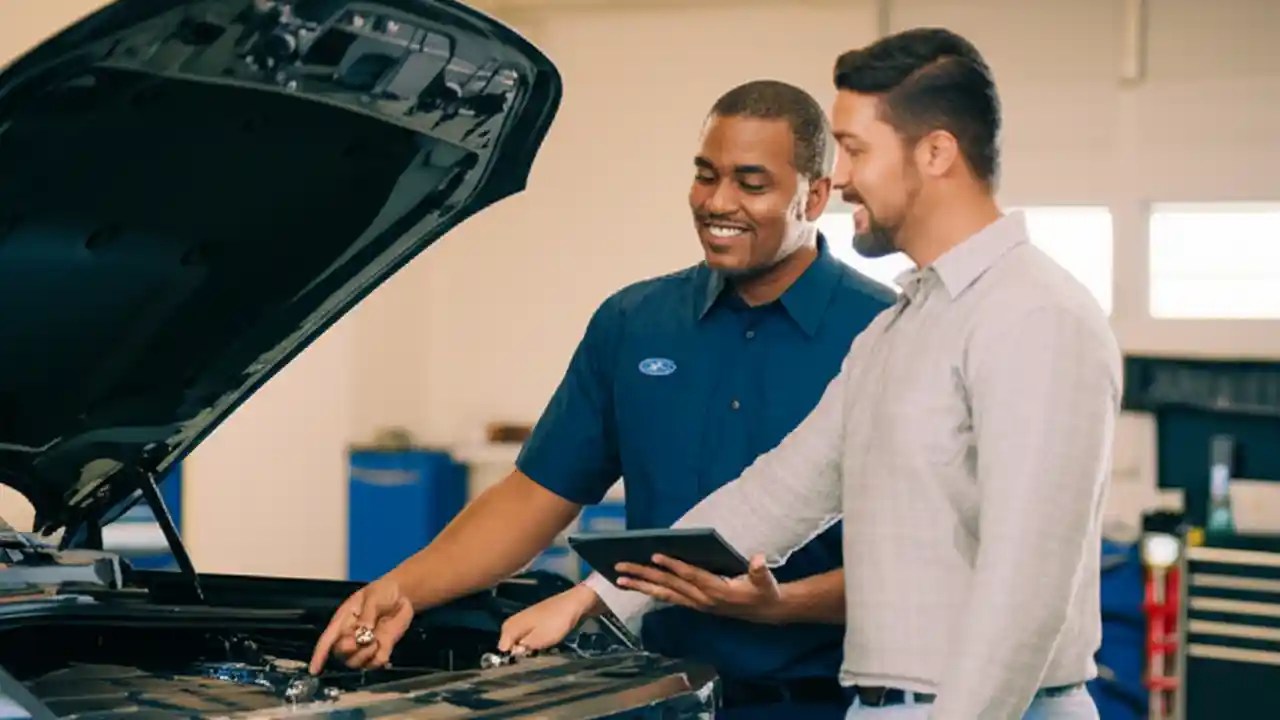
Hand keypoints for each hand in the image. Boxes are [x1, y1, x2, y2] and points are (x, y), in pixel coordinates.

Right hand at [308, 578, 413, 673]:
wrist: (402, 595)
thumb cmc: (382, 592)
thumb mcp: (373, 597)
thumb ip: (368, 613)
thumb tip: (363, 629)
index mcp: (343, 621)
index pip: (327, 640)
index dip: (319, 655)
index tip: (314, 670)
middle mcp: (351, 635)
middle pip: (340, 653)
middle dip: (347, 650)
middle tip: (361, 639)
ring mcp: (365, 645)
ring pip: (355, 662)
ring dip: (364, 655)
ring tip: (376, 641)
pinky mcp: (381, 649)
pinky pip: (375, 663)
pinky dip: (379, 659)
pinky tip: (384, 646)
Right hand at [498, 584, 601, 653]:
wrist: (572, 604)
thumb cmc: (555, 623)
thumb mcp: (539, 639)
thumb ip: (523, 647)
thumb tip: (512, 652)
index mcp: (511, 626)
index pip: (502, 648)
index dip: (512, 656)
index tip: (524, 659)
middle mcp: (513, 621)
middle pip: (509, 644)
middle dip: (519, 651)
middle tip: (533, 653)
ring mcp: (523, 619)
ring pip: (519, 639)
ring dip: (527, 646)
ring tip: (539, 648)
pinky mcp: (533, 619)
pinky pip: (527, 634)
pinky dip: (532, 639)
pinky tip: (542, 641)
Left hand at [615, 553, 783, 622]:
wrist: (764, 610)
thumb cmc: (763, 590)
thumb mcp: (765, 581)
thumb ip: (760, 571)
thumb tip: (758, 559)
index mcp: (716, 590)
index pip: (690, 575)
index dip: (673, 565)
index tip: (654, 555)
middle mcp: (701, 599)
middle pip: (669, 585)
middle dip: (644, 575)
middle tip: (620, 567)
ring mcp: (696, 604)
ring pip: (663, 594)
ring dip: (641, 586)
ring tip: (619, 580)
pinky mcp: (694, 604)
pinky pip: (668, 598)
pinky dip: (651, 591)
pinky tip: (638, 586)